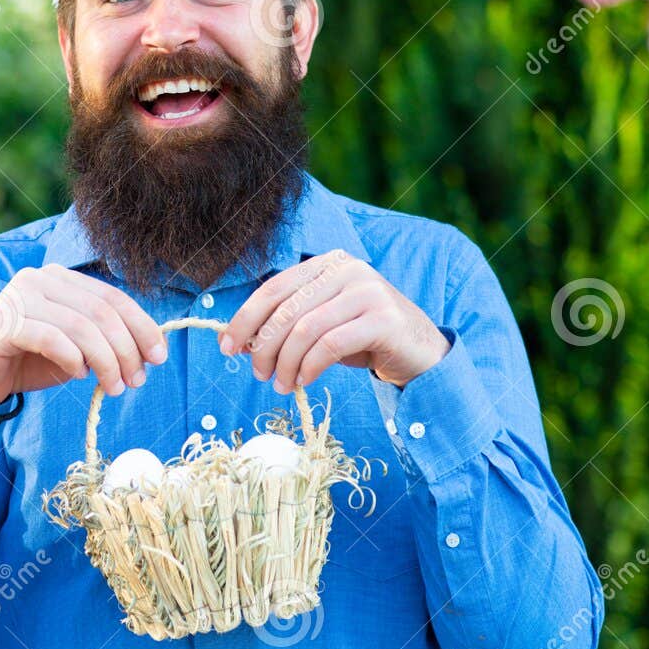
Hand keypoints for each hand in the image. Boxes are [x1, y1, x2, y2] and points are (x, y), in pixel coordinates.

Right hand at [0, 264, 167, 406]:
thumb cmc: (28, 361)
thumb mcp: (75, 348)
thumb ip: (104, 340)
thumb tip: (149, 350)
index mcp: (61, 278)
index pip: (113, 297)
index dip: (141, 326)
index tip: (159, 357)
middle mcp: (40, 279)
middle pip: (101, 312)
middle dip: (126, 349)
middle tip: (136, 381)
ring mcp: (20, 297)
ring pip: (81, 326)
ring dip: (105, 361)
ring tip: (113, 387)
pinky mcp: (5, 322)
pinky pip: (52, 339)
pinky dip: (72, 360)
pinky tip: (77, 375)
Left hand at [218, 249, 449, 392]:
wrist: (421, 352)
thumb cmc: (364, 339)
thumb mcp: (323, 323)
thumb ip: (289, 322)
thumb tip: (238, 340)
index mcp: (327, 264)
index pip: (273, 288)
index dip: (245, 318)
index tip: (227, 347)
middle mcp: (347, 270)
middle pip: (286, 310)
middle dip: (263, 346)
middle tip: (257, 374)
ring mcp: (367, 292)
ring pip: (305, 329)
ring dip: (286, 363)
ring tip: (282, 385)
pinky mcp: (382, 319)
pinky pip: (330, 345)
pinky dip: (310, 368)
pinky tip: (305, 381)